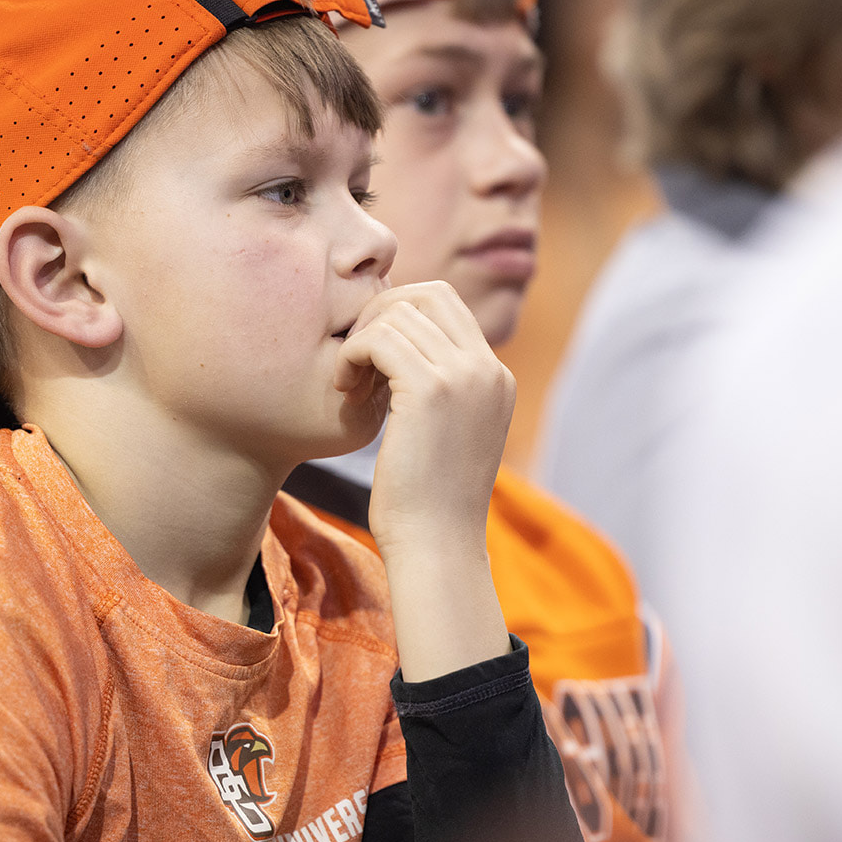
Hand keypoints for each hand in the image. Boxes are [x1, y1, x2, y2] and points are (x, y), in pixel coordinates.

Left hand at [334, 280, 514, 556]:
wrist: (436, 546)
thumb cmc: (427, 502)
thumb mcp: (446, 436)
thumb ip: (438, 390)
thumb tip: (396, 356)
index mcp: (496, 378)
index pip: (446, 306)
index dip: (399, 315)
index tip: (371, 356)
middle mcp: (488, 370)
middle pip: (427, 295)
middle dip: (379, 315)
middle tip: (354, 360)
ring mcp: (465, 377)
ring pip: (398, 313)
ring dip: (360, 340)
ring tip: (349, 383)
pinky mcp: (432, 390)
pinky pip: (378, 338)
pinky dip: (351, 355)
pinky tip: (345, 390)